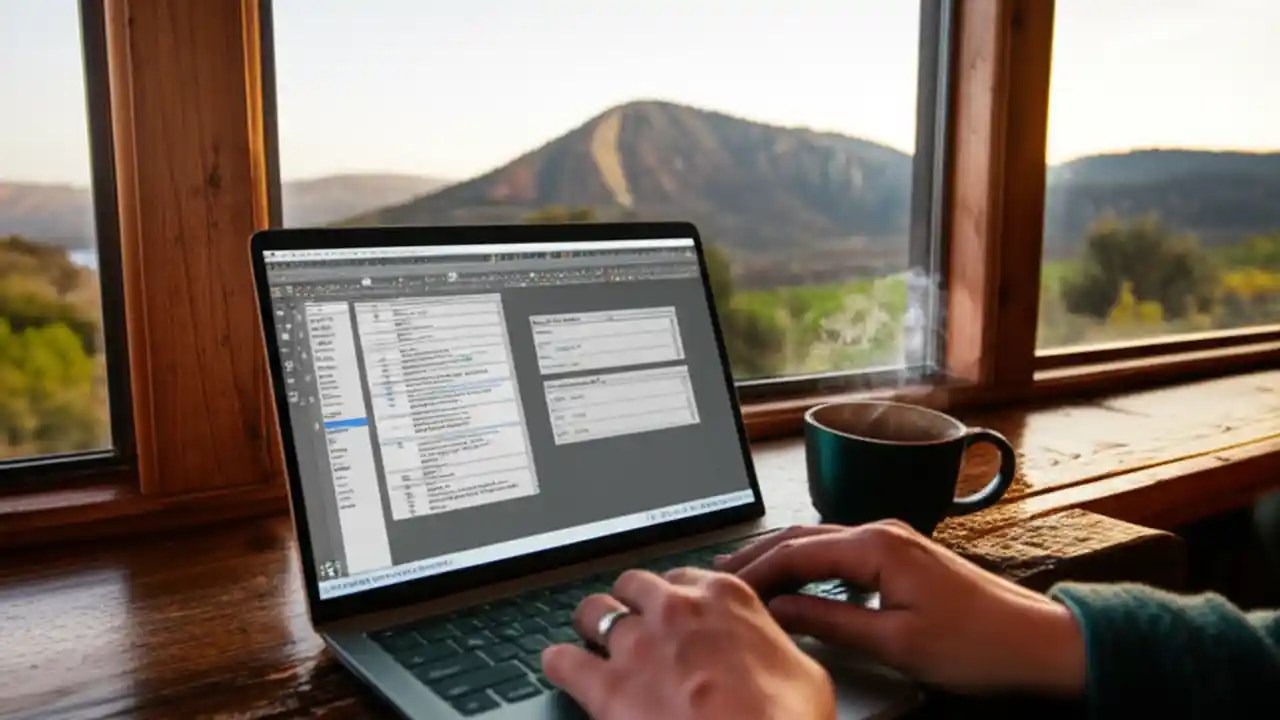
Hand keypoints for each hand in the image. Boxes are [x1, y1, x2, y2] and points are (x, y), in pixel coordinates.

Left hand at [541, 567, 834, 719]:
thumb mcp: (801, 670)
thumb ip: (770, 645)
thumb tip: (768, 652)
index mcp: (723, 597)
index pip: (683, 578)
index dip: (674, 597)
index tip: (672, 612)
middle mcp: (674, 610)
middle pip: (633, 584)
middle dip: (631, 603)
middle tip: (634, 625)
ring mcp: (636, 645)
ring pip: (594, 610)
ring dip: (594, 624)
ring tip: (595, 640)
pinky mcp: (607, 686)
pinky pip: (563, 660)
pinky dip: (560, 663)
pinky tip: (562, 668)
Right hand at [717, 521, 1085, 695]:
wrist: (1038, 642)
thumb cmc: (976, 646)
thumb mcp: (895, 643)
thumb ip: (831, 621)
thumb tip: (780, 609)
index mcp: (877, 546)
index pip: (796, 552)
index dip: (756, 572)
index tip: (724, 590)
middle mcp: (882, 531)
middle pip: (803, 537)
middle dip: (758, 556)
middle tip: (718, 575)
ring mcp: (894, 540)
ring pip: (820, 540)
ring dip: (781, 556)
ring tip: (744, 573)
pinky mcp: (904, 555)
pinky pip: (841, 550)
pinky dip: (808, 562)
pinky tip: (795, 577)